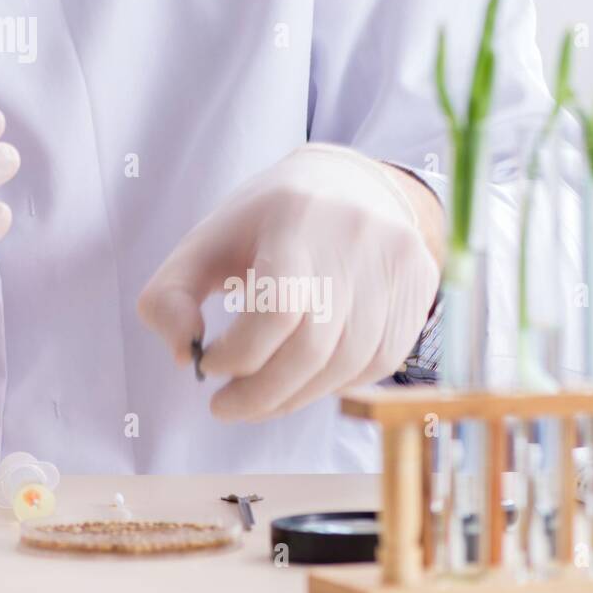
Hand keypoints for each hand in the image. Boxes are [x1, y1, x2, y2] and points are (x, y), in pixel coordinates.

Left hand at [137, 144, 440, 421]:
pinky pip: (380, 363)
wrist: (348, 184)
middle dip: (262, 392)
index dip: (240, 352)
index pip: (278, 307)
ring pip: (349, 363)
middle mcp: (358, 237)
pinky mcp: (421, 290)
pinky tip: (304, 378)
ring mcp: (398, 264)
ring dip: (296, 395)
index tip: (209, 365)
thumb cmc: (264, 223)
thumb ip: (170, 296)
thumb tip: (183, 354)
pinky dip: (335, 384)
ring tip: (259, 398)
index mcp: (296, 216)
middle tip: (225, 407)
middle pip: (314, 345)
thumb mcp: (204, 244)